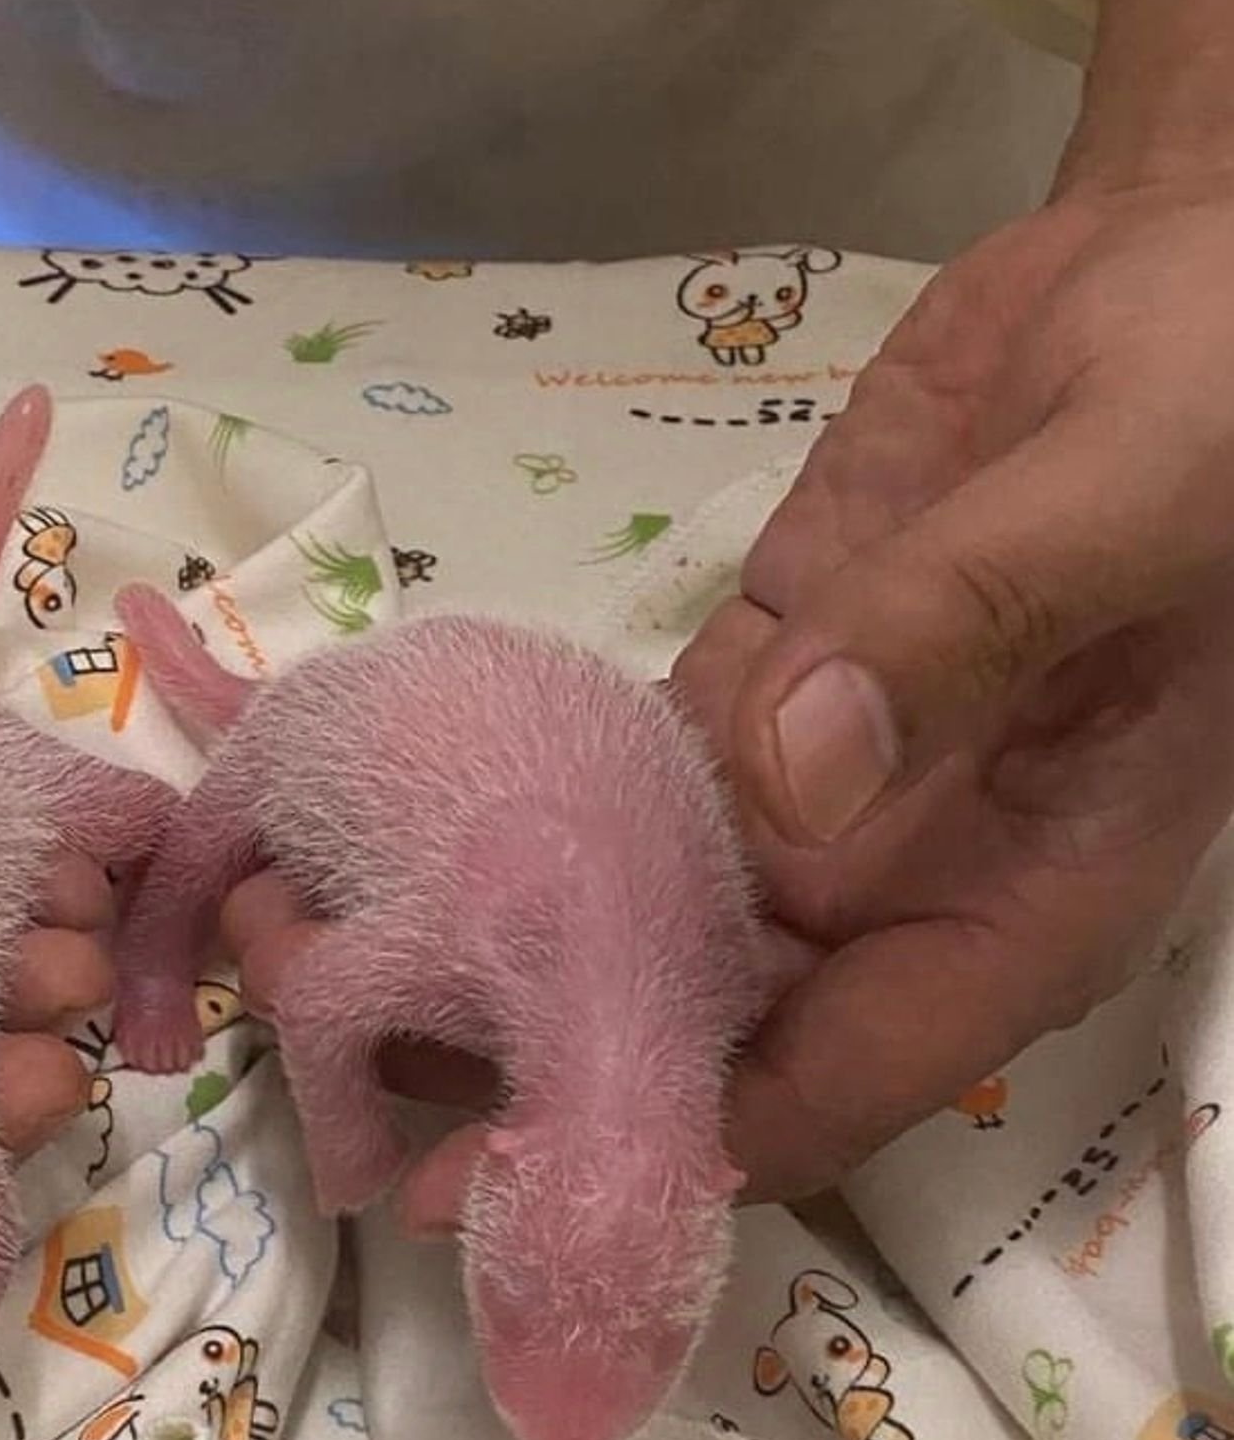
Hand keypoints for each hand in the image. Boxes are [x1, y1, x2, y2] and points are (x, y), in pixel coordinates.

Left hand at [231, 179, 1233, 1215]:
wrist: (1180, 263)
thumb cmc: (1220, 388)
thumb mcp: (1135, 488)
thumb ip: (973, 622)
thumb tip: (789, 777)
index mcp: (1019, 900)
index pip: (825, 1090)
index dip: (656, 1148)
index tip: (477, 1176)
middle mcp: (901, 884)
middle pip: (689, 1031)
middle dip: (518, 1057)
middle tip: (319, 1037)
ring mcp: (817, 793)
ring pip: (629, 918)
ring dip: (481, 942)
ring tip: (298, 937)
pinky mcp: (754, 694)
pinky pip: (618, 787)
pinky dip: (505, 810)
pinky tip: (377, 822)